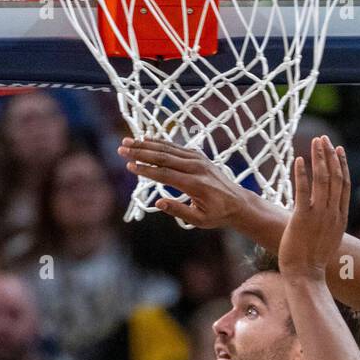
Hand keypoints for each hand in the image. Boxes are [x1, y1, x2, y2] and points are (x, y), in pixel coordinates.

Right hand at [118, 137, 250, 227]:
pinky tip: (145, 140)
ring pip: (167, 149)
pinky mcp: (197, 155)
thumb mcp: (199, 220)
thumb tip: (158, 202)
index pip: (165, 174)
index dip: (146, 170)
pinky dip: (159, 143)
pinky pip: (175, 147)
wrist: (238, 202)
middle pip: (163, 157)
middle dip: (140, 152)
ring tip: (127, 142)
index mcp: (195, 184)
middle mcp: (196, 167)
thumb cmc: (217, 214)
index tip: (129, 166)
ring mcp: (197, 159)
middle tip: (121, 149)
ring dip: (146, 145)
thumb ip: (178, 211)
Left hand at [279, 136, 349, 282]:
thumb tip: (326, 218)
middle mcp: (333, 213)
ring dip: (319, 158)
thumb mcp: (328, 240)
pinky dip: (302, 173)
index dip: (342, 165)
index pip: (345, 185)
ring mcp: (319, 215)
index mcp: (340, 217)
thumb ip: (329, 225)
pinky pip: (303, 191)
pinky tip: (299, 159)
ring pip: (322, 180)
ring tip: (315, 142)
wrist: (306, 276)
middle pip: (335, 177)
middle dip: (330, 155)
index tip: (339, 150)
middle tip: (325, 139)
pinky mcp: (302, 218)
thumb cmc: (313, 262)